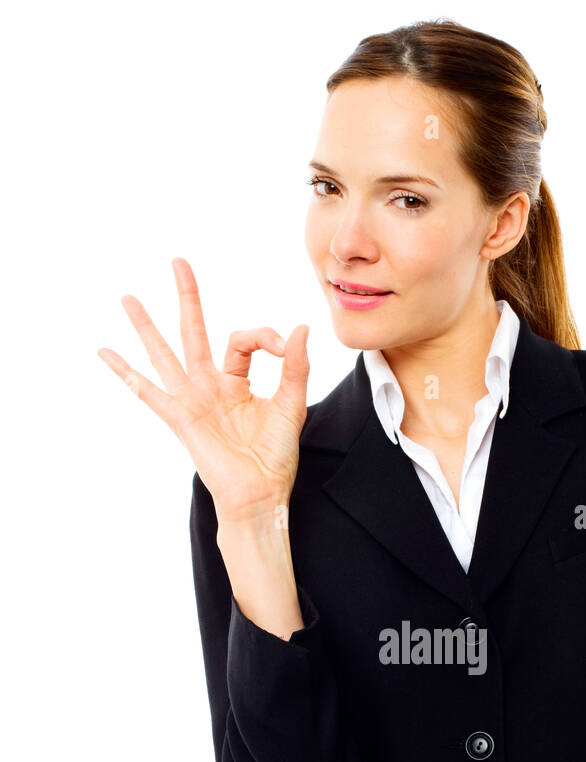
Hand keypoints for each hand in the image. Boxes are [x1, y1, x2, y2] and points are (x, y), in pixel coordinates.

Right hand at [97, 258, 309, 523]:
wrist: (261, 495)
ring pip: (165, 354)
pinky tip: (105, 352)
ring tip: (128, 298)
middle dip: (188, 298)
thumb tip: (300, 328)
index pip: (242, 340)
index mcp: (236, 383)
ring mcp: (192, 401)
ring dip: (147, 326)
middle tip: (179, 262)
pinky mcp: (181, 419)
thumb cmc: (274, 458)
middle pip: (194, 333)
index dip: (264, 336)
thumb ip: (295, 367)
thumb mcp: (291, 405)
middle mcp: (209, 387)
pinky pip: (148, 392)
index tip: (282, 346)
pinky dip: (126, 372)